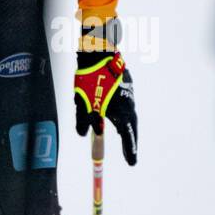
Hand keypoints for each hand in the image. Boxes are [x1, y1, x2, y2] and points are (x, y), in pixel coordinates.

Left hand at [74, 41, 136, 165]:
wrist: (98, 52)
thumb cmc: (90, 79)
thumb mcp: (83, 104)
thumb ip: (83, 121)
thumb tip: (83, 133)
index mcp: (122, 111)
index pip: (127, 136)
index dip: (129, 150)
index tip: (132, 163)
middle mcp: (129, 103)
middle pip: (131, 126)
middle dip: (129, 141)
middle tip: (129, 154)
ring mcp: (129, 92)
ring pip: (128, 113)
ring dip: (125, 126)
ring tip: (122, 136)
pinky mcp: (125, 83)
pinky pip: (125, 102)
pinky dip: (122, 112)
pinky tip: (114, 112)